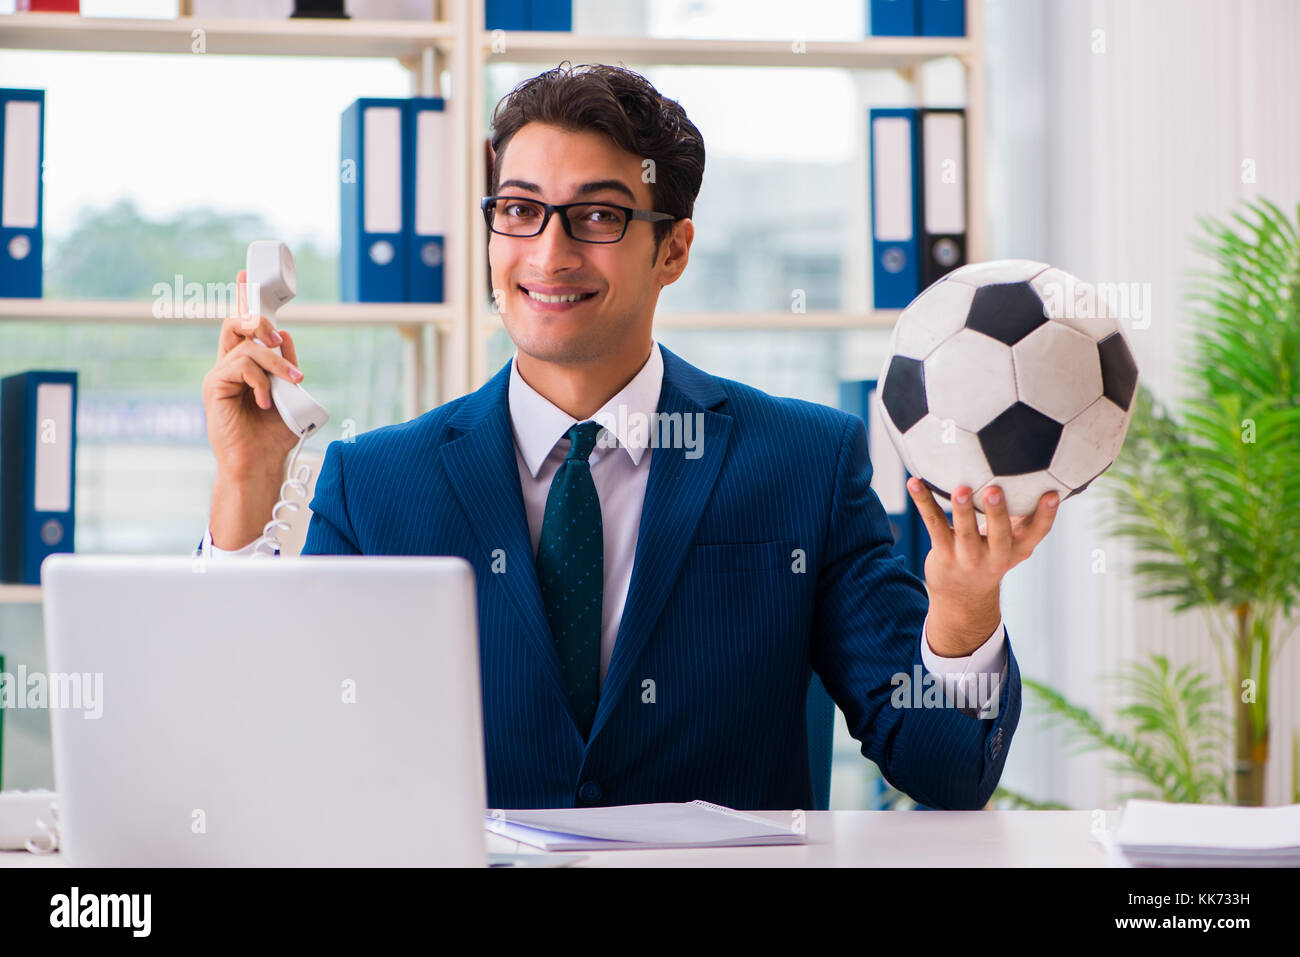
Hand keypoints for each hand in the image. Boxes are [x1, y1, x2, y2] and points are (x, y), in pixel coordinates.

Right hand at [201, 269, 305, 479]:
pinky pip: (240, 365)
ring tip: (290, 382)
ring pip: (246, 346)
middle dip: (258, 320)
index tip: (245, 274)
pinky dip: (260, 380)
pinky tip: (265, 400)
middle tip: (277, 337)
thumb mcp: (292, 394)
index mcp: (247, 365)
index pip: (244, 325)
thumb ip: (288, 365)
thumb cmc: (276, 434)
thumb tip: (284, 334)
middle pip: (237, 323)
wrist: (261, 463)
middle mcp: (230, 365)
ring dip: (274, 361)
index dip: (244, 298)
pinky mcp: (214, 386)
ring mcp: (220, 375)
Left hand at [907, 478, 1058, 655]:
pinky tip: (914, 483)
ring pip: (964, 532)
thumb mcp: (1012, 544)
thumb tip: (1036, 474)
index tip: (1052, 494)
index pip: (1037, 532)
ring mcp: (967, 557)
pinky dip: (923, 502)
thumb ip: (1022, 517)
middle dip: (997, 512)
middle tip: (994, 491)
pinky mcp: (943, 553)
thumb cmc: (991, 555)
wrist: (963, 597)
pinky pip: (933, 524)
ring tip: (960, 490)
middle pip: (999, 534)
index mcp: (1018, 549)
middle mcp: (995, 556)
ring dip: (962, 510)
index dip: (1046, 515)